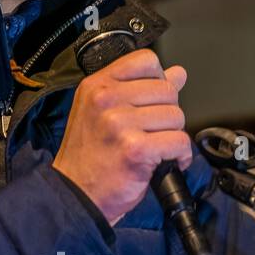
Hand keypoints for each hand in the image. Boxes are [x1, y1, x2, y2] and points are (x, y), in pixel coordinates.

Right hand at [51, 49, 192, 225]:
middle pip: (167, 90)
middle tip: (148, 132)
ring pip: (176, 116)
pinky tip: (163, 161)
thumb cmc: (88, 155)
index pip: (146, 61)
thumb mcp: (104, 112)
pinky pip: (179, 142)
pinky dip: (178, 156)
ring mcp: (119, 123)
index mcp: (97, 85)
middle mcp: (106, 99)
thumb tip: (177, 73)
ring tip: (152, 147)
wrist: (75, 193)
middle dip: (166, 114)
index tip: (148, 101)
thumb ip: (139, 88)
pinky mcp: (135, 148)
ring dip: (171, 136)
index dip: (156, 81)